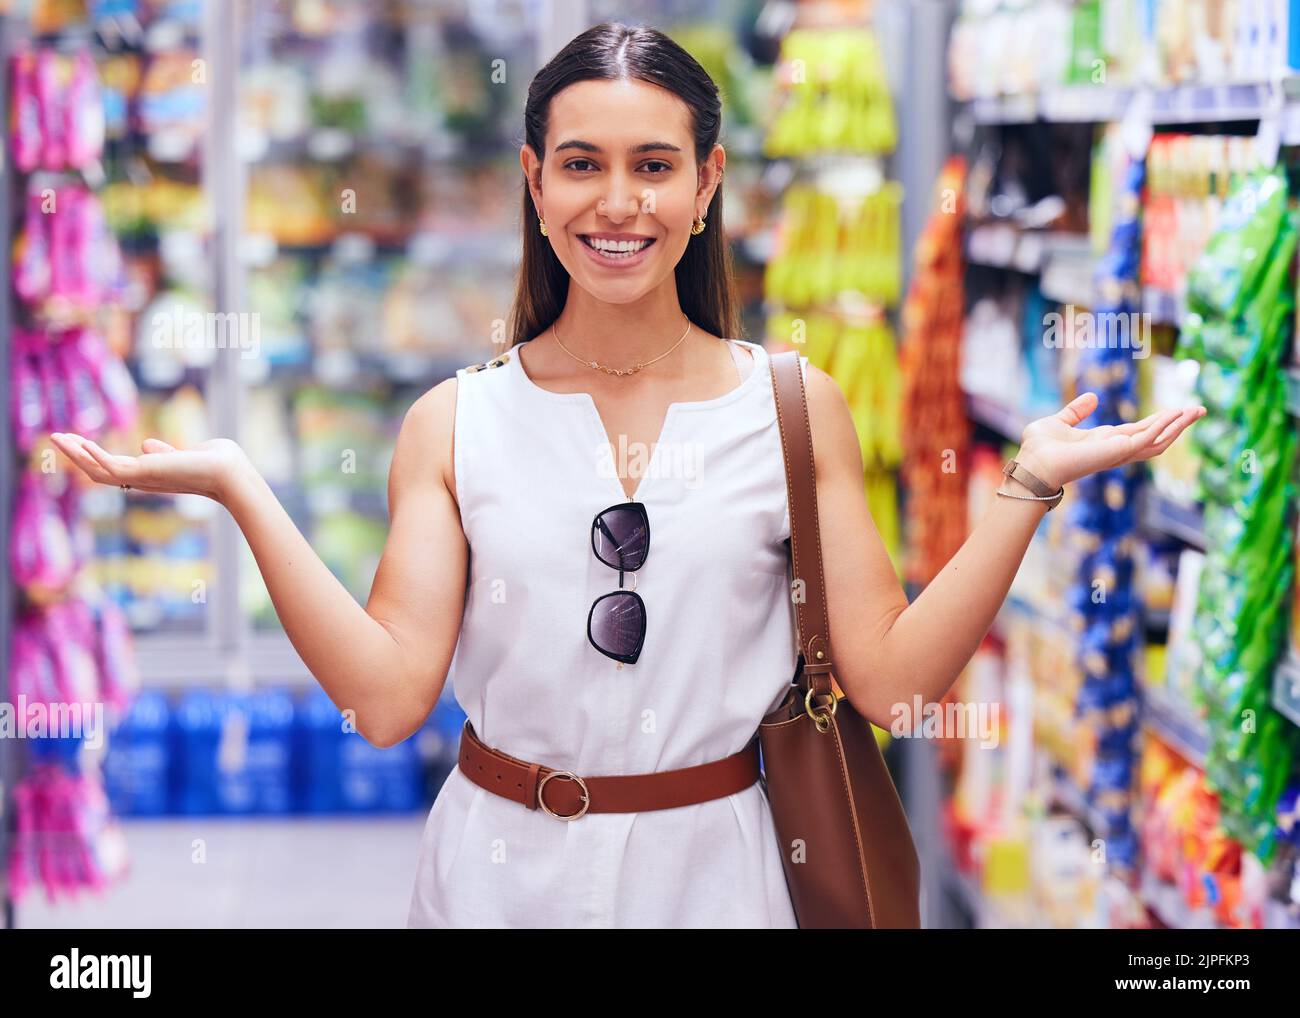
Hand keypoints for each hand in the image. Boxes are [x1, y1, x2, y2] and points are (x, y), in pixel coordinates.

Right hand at [49, 432, 252, 503]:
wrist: (231, 472)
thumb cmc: (218, 462)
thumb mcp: (185, 453)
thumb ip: (164, 452)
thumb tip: (146, 444)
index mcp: (152, 474)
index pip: (116, 467)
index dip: (95, 456)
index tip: (79, 442)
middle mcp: (143, 479)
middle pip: (99, 470)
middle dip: (77, 454)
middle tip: (57, 438)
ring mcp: (142, 478)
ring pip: (98, 469)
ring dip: (76, 453)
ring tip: (56, 436)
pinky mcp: (145, 473)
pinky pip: (111, 467)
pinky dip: (94, 456)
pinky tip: (80, 443)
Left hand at [1014, 392, 1206, 489]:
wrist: (1032, 464)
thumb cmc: (1039, 448)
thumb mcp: (1059, 421)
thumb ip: (1076, 411)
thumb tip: (1093, 397)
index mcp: (1104, 441)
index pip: (1140, 430)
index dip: (1159, 420)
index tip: (1177, 409)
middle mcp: (1116, 449)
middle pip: (1156, 436)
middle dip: (1178, 423)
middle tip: (1199, 409)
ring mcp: (1119, 452)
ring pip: (1158, 441)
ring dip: (1178, 426)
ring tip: (1196, 411)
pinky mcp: (1118, 452)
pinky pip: (1147, 439)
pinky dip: (1162, 427)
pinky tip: (1176, 415)